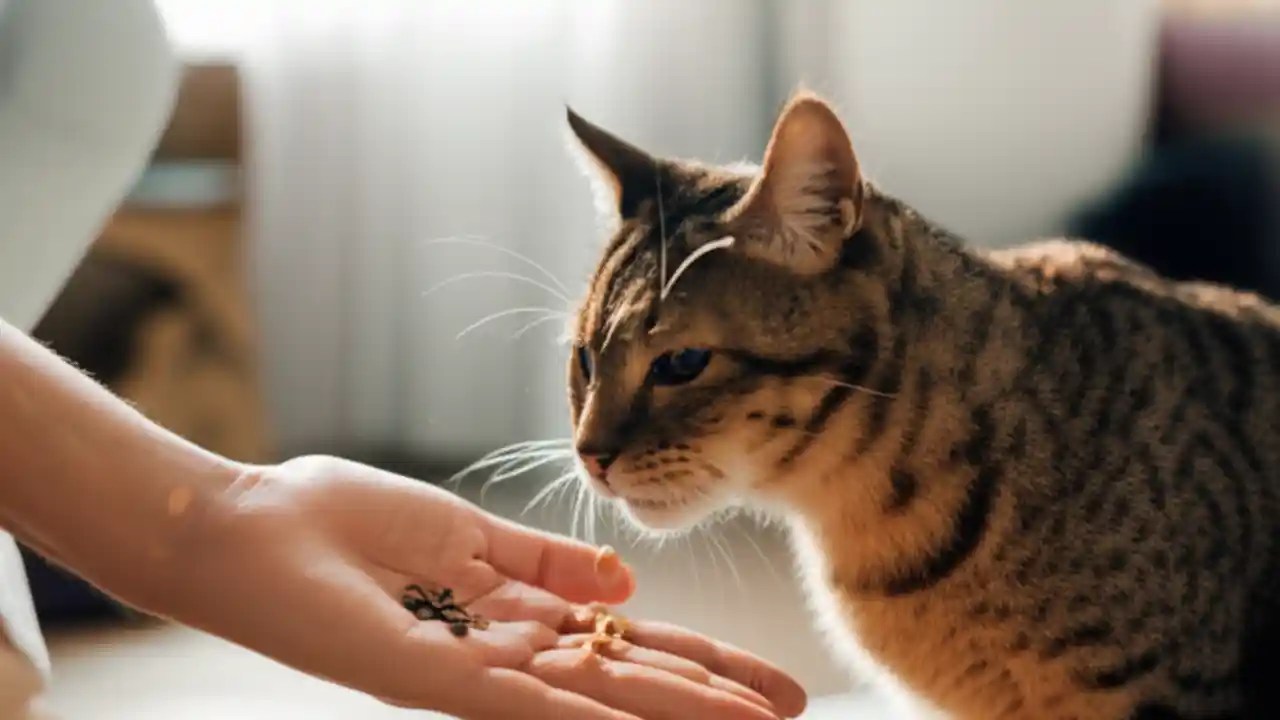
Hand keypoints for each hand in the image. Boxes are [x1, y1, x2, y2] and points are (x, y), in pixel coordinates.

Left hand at [152, 455, 804, 718]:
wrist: (254, 529)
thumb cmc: (344, 523)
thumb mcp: (465, 535)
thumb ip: (545, 563)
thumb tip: (626, 585)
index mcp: (516, 618)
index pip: (626, 647)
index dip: (700, 664)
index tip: (766, 682)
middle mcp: (508, 657)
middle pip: (626, 681)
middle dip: (708, 697)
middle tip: (791, 714)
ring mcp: (476, 673)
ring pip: (595, 700)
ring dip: (674, 713)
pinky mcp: (436, 678)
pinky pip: (528, 703)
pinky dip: (592, 711)